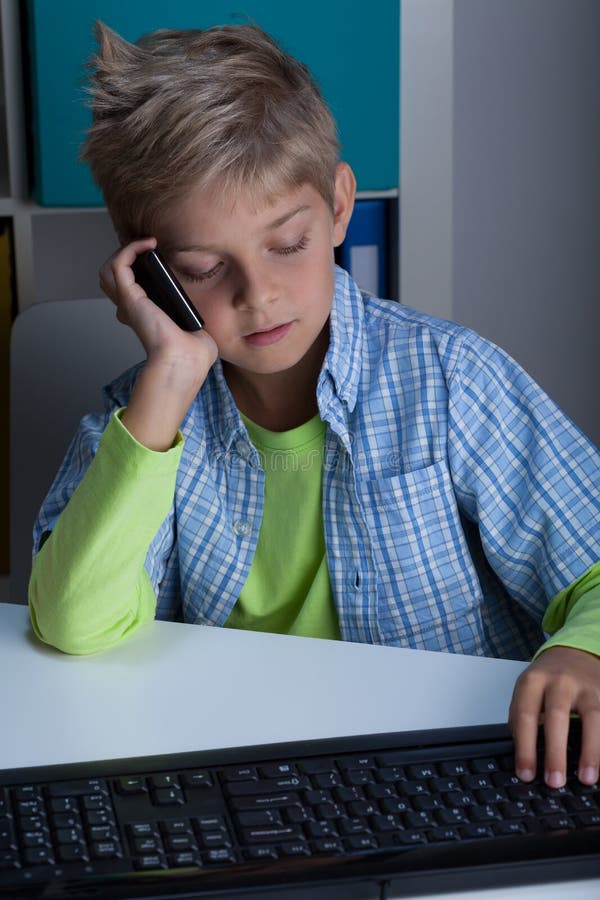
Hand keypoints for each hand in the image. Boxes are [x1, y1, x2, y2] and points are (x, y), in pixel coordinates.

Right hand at [99, 238, 217, 450]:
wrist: (184, 362)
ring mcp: (129, 304)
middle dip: (126, 258)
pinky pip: (118, 265)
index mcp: (147, 316)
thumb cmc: (192, 355)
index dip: (138, 271)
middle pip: (111, 279)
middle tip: (149, 251)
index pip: (131, 290)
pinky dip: (129, 249)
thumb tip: (199, 314)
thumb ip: (194, 319)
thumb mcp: (195, 330)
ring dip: (125, 252)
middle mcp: (134, 309)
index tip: (158, 258)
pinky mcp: (130, 298)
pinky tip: (148, 245)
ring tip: (146, 245)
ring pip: (108, 271)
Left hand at [508, 645, 599, 787]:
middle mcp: (560, 681)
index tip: (526, 773)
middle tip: (554, 782)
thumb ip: (522, 715)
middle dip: (555, 751)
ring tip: (587, 779)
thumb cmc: (548, 678)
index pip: (525, 715)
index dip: (524, 747)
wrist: (575, 652)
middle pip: (557, 716)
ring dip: (590, 751)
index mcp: (533, 680)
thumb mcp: (527, 688)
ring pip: (592, 717)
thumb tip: (523, 755)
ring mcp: (587, 686)